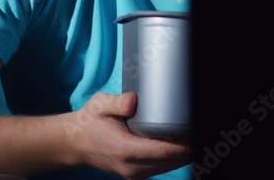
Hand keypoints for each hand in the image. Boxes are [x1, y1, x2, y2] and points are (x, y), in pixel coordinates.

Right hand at [67, 91, 190, 179]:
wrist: (75, 143)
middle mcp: (132, 166)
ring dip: (184, 153)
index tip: (196, 130)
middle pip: (172, 161)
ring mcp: (134, 173)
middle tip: (197, 126)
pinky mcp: (136, 174)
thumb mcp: (99, 105)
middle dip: (189, 147)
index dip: (184, 144)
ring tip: (193, 134)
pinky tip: (182, 143)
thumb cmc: (90, 121)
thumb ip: (117, 102)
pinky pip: (162, 167)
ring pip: (169, 166)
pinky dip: (174, 157)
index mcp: (125, 149)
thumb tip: (134, 101)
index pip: (164, 151)